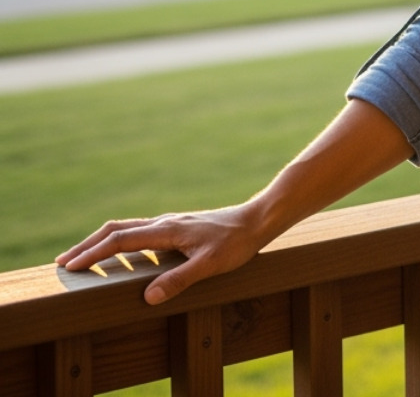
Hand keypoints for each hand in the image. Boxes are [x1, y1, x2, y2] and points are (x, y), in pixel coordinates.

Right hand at [57, 203, 267, 305]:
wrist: (257, 219)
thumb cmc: (236, 242)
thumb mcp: (210, 264)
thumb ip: (180, 280)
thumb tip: (148, 297)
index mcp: (166, 230)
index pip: (120, 240)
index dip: (94, 253)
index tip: (71, 266)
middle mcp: (164, 223)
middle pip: (116, 229)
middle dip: (88, 245)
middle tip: (64, 262)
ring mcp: (170, 223)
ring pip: (127, 228)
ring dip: (102, 241)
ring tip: (83, 257)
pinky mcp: (177, 227)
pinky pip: (140, 231)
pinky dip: (120, 240)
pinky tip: (121, 253)